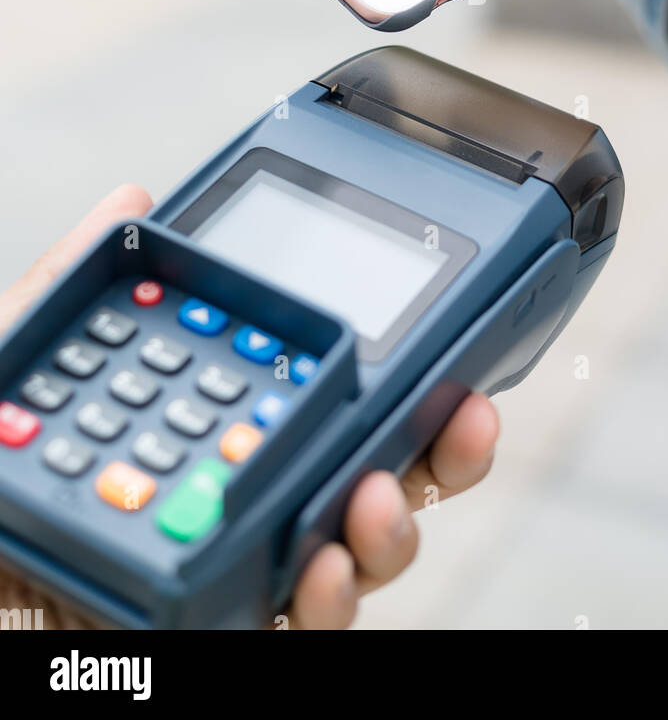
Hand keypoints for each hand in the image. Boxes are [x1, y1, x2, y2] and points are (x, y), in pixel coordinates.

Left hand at [0, 186, 498, 630]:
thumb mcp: (18, 360)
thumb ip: (70, 280)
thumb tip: (134, 192)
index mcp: (221, 421)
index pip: (332, 396)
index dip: (403, 377)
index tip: (451, 349)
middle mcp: (246, 493)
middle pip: (375, 472)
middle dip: (440, 450)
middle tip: (468, 420)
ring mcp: (240, 563)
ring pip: (356, 554)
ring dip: (392, 529)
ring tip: (376, 495)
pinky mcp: (223, 624)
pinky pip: (301, 628)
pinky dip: (328, 604)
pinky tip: (321, 569)